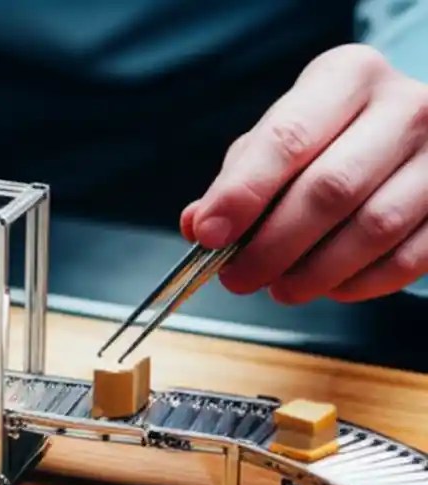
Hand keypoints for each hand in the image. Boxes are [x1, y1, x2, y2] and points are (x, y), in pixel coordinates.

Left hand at [181, 44, 427, 303]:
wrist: (407, 135)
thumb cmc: (331, 137)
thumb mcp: (278, 139)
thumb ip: (237, 179)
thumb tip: (197, 223)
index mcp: (348, 77)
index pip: (289, 138)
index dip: (243, 193)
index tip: (209, 234)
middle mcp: (404, 107)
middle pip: (330, 188)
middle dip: (272, 245)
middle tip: (237, 276)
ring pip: (373, 228)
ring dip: (314, 272)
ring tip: (280, 287)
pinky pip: (408, 257)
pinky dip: (360, 282)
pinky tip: (331, 286)